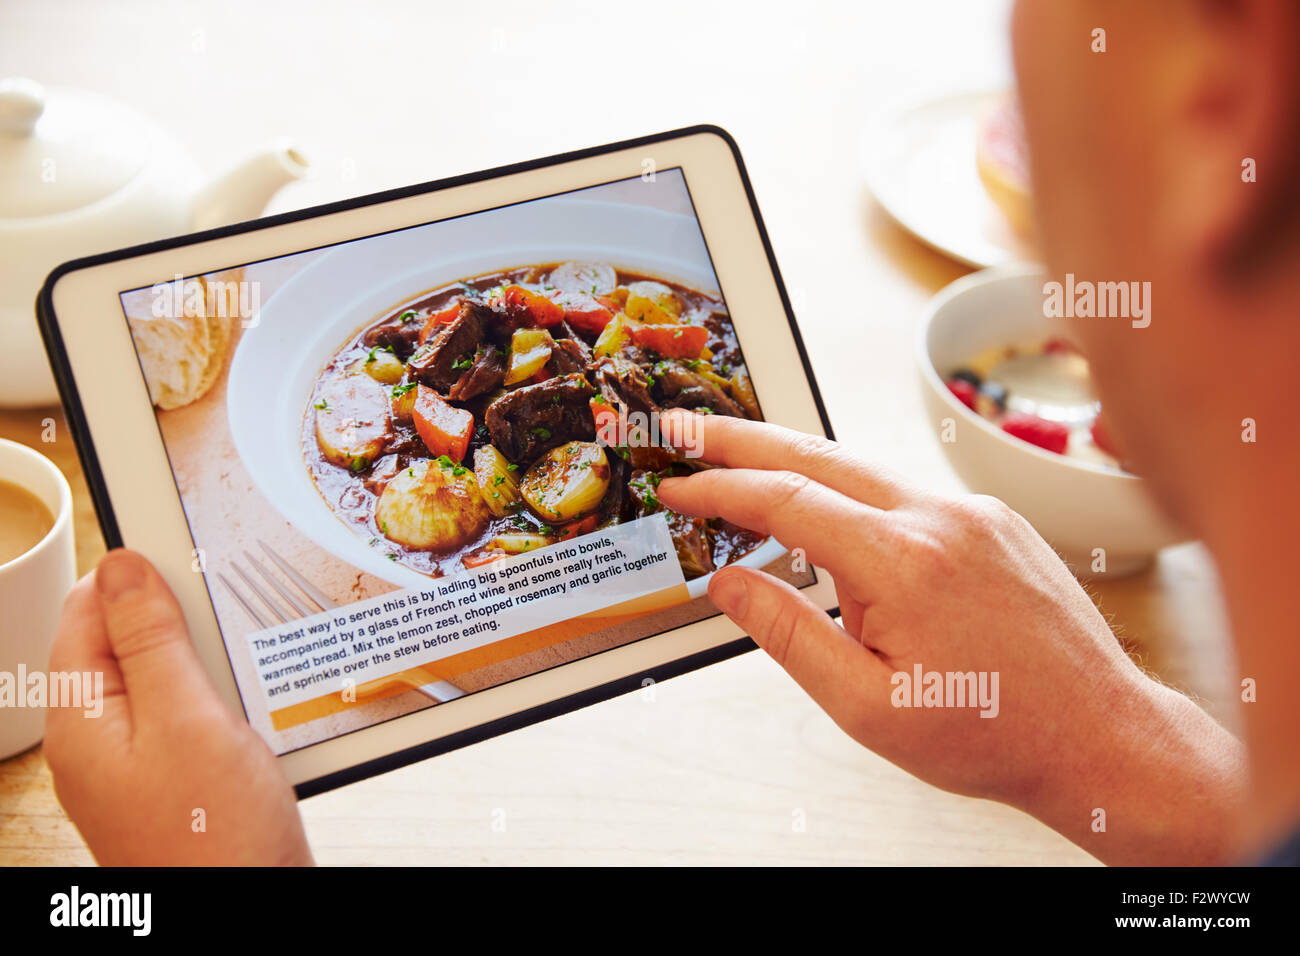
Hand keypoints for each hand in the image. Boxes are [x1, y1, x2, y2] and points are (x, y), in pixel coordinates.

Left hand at [44, 549, 312, 865]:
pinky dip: (222, 699)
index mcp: (81, 720)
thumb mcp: (186, 719)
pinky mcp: (176, 778)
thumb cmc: (216, 840)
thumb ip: (150, 639)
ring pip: (166, 677)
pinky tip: (254, 708)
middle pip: (126, 643)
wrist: (250, 915)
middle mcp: (99, 741)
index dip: (134, 577)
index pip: (85, 613)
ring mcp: (137, 763)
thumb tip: (120, 566)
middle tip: (228, 626)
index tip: (186, 553)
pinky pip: (189, 714)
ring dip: (208, 663)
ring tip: (246, 675)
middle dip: (179, 622)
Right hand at [657, 411, 1244, 863]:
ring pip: (865, 469)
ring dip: (800, 468)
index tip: (676, 484)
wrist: (1101, 736)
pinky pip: (908, 492)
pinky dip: (856, 495)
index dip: (720, 488)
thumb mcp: (868, 708)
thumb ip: (788, 636)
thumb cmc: (992, 733)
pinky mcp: (995, 520)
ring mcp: (974, 512)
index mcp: (904, 563)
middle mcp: (942, 517)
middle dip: (745, 439)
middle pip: (820, 455)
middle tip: (689, 430)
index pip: (786, 501)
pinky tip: (834, 524)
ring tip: (747, 475)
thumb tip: (728, 583)